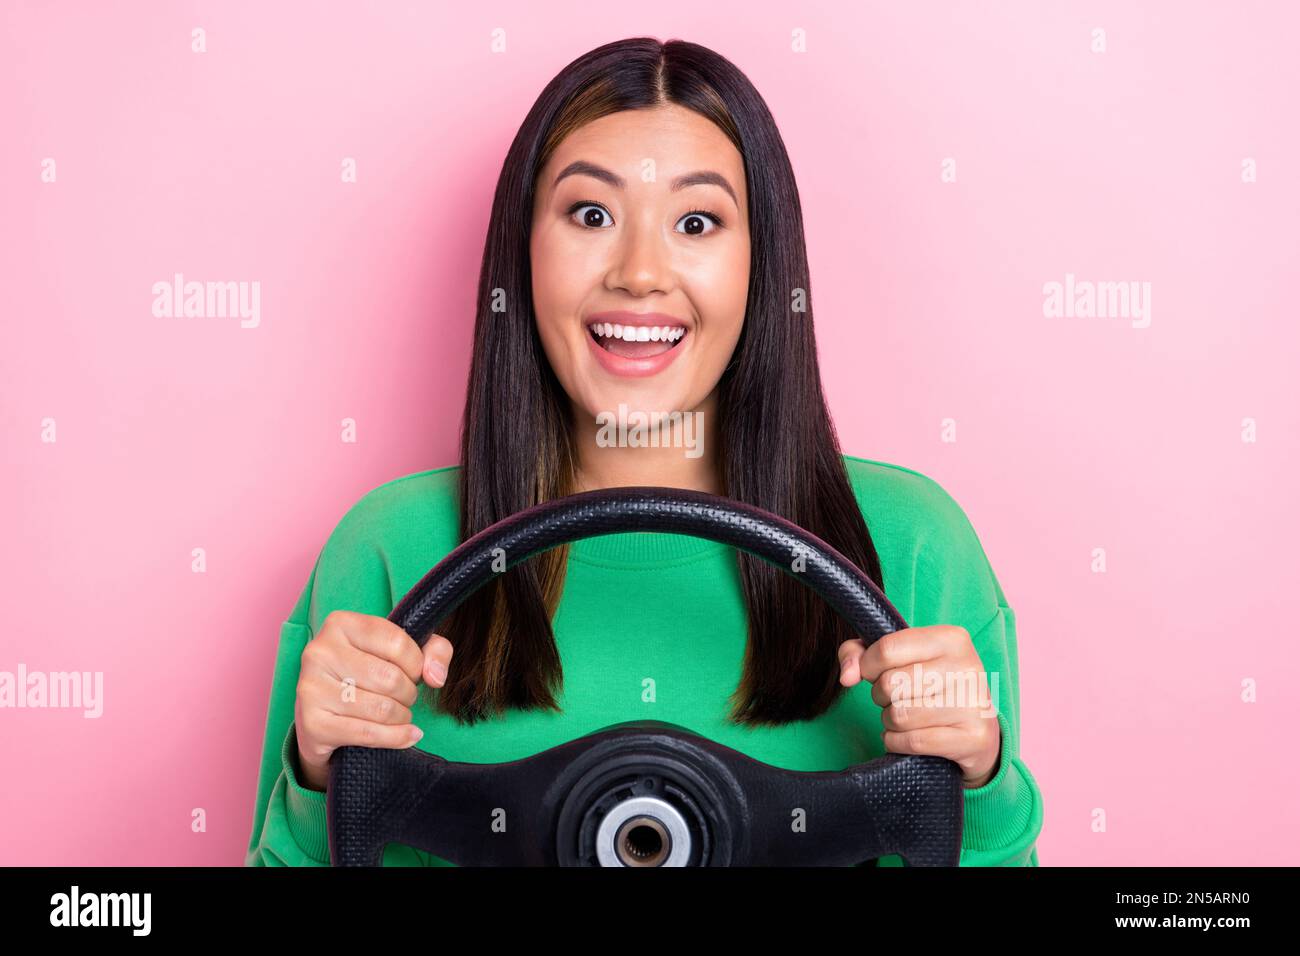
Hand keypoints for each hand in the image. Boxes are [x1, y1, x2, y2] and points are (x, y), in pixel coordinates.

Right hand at [293, 610, 454, 791]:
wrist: (322, 718)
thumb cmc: (366, 676)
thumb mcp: (403, 651)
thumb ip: (434, 650)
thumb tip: (435, 677)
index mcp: (340, 624)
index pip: (398, 643)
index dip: (417, 664)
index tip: (414, 673)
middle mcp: (320, 652)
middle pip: (390, 678)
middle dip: (408, 694)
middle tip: (404, 698)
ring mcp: (311, 688)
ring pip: (381, 708)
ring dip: (402, 717)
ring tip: (399, 714)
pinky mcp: (312, 724)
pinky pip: (368, 734)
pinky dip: (396, 738)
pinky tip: (407, 735)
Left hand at [838, 624, 1001, 788]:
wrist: (978, 732)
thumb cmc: (929, 686)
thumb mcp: (899, 659)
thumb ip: (859, 654)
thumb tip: (847, 676)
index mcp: (951, 638)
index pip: (887, 649)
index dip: (867, 666)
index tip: (871, 674)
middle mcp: (968, 667)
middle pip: (891, 684)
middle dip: (881, 696)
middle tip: (894, 699)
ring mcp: (974, 704)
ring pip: (900, 715)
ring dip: (890, 722)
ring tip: (904, 718)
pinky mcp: (973, 738)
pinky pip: (913, 742)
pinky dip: (897, 742)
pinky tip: (907, 738)